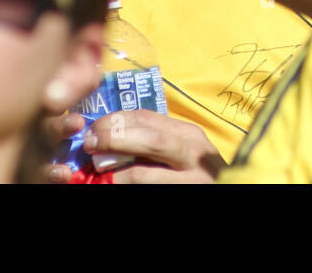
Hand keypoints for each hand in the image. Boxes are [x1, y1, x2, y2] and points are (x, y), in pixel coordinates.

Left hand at [44, 111, 222, 183]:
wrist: (221, 187)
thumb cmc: (195, 172)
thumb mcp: (182, 151)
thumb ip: (157, 141)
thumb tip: (113, 135)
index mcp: (188, 135)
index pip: (148, 118)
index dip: (117, 120)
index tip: (94, 127)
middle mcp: (192, 153)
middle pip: (149, 140)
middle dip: (114, 139)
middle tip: (90, 143)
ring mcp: (190, 179)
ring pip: (142, 174)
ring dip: (113, 174)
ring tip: (96, 172)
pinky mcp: (182, 193)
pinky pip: (146, 188)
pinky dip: (123, 186)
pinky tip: (113, 185)